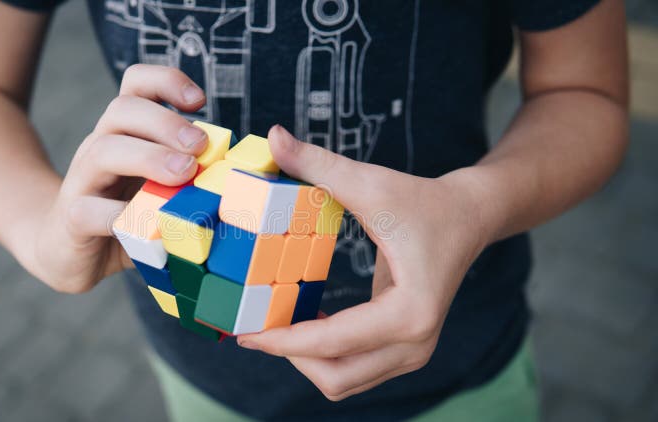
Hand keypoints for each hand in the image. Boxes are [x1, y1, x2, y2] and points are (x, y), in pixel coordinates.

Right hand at [30, 65, 207, 292]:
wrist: (66, 252)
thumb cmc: (126, 215)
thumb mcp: (161, 188)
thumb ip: (192, 175)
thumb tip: (247, 170)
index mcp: (125, 133)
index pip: (136, 84)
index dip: (166, 81)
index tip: (200, 101)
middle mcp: (100, 147)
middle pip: (122, 110)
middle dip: (166, 122)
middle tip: (201, 145)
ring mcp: (82, 181)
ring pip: (104, 150)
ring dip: (148, 157)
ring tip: (183, 173)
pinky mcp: (72, 219)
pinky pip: (88, 209)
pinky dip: (118, 215)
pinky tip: (146, 224)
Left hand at [237, 125, 492, 400]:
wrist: (470, 216)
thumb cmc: (422, 201)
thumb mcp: (370, 183)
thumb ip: (319, 164)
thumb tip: (274, 137)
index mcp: (410, 312)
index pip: (331, 342)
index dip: (282, 341)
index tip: (243, 334)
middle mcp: (416, 343)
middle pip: (335, 377)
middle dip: (289, 356)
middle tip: (252, 326)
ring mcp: (414, 352)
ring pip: (343, 380)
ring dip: (304, 359)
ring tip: (272, 323)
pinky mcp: (407, 349)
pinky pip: (354, 367)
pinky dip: (322, 354)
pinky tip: (301, 321)